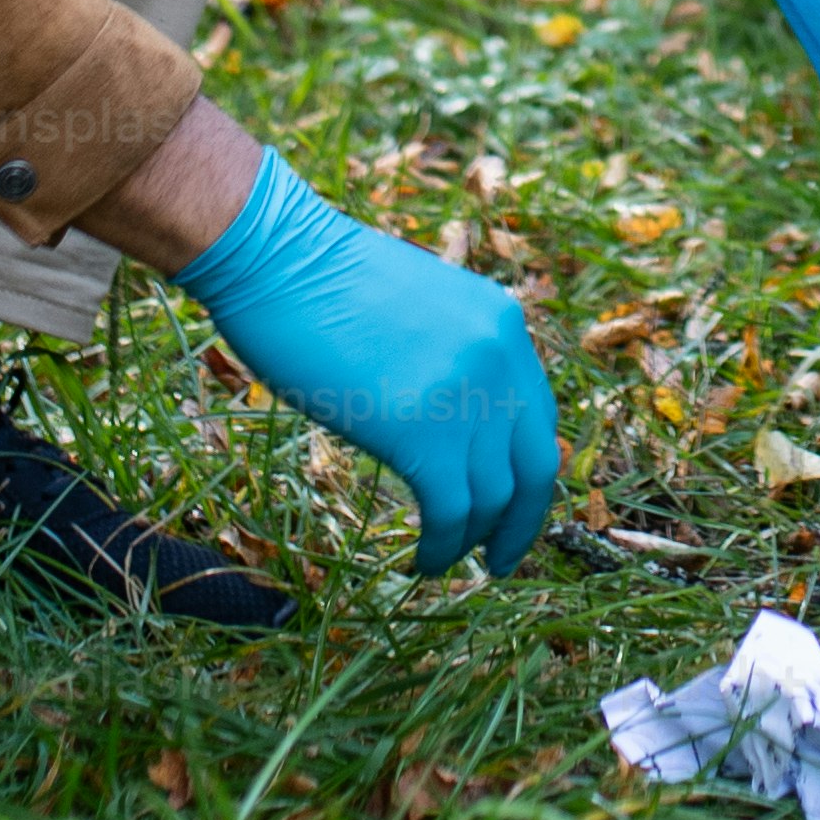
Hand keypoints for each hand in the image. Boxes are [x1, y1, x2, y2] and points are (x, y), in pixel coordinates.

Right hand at [166, 153, 559, 575]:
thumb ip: (452, 357)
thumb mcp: (419, 309)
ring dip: (473, 540)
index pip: (538, 418)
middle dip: (522, 521)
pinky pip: (451, 511)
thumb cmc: (325, 280)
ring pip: (494, 497)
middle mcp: (500, 358)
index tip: (510, 506)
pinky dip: (443, 548)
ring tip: (446, 561)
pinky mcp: (421, 432)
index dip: (527, 472)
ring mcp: (465, 395)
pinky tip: (423, 561)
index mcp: (502, 324)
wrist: (281, 258)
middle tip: (502, 557)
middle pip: (536, 465)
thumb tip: (450, 421)